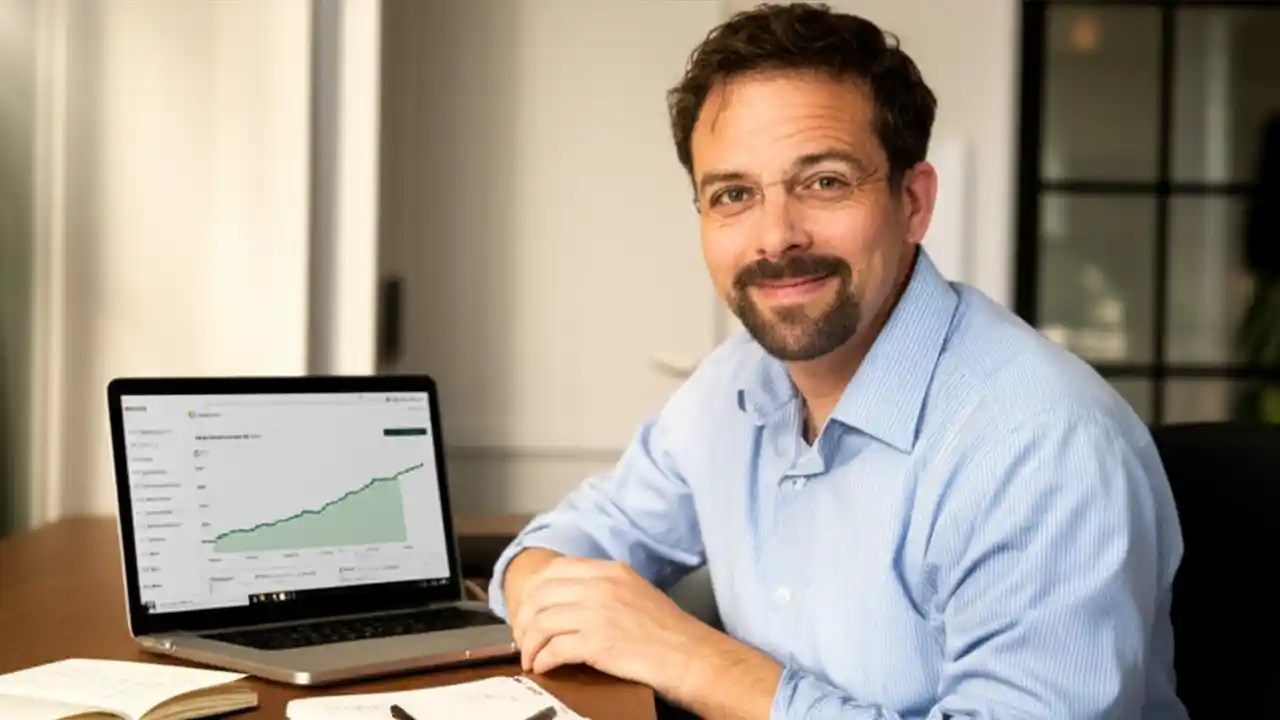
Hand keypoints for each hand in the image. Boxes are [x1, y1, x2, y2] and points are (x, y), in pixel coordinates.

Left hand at [511, 556, 712, 691]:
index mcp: (609, 570)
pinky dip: (542, 660)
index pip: (554, 570)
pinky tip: (543, 667)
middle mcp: (601, 586)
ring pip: (541, 622)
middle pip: (541, 595)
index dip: (534, 591)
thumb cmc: (667, 631)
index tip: (530, 610)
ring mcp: (598, 613)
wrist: (689, 655)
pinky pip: (553, 649)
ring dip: (529, 644)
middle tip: (524, 638)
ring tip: (530, 657)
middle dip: (525, 619)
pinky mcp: (597, 642)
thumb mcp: (634, 591)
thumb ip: (604, 587)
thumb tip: (569, 598)